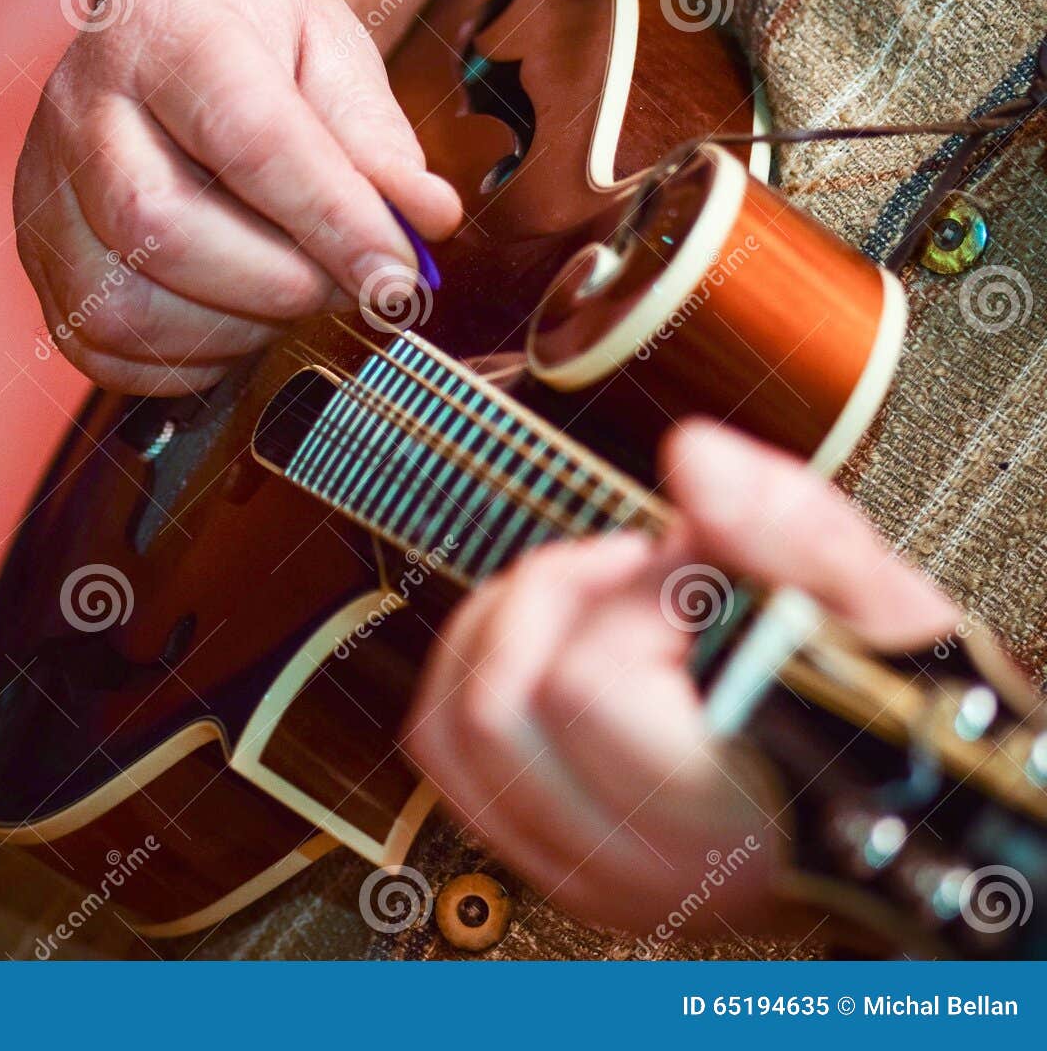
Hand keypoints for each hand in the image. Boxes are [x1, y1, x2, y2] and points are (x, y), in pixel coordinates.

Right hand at [14, 0, 461, 393]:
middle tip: (345, 286)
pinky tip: (229, 318)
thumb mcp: (338, 56)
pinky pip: (98, 348)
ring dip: (230, 330)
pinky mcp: (36, 254)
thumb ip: (378, 144)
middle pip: (157, 227)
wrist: (182, 11)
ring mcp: (46, 186)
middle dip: (275, 284)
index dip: (330, 223)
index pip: (247, 139)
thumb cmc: (262, 36)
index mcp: (170, 32)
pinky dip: (181, 361)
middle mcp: (84, 106)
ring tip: (285, 293)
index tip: (396, 280)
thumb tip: (424, 222)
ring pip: (121, 305)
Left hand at [404, 420, 960, 938]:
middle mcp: (635, 869)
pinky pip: (444, 752)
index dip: (630, 601)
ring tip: (595, 596)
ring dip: (506, 626)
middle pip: (498, 708)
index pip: (588, 692)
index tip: (690, 571)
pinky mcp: (542, 849)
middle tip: (633, 566)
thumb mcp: (877, 611)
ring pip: (453, 730)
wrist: (886, 797)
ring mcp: (578, 868)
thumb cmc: (887, 713)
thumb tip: (692, 460)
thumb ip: (791, 529)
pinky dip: (475, 668)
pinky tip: (547, 634)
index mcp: (723, 824)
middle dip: (553, 596)